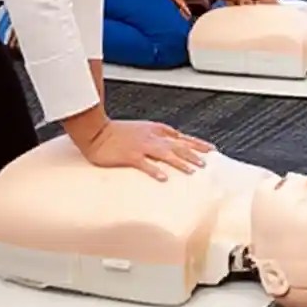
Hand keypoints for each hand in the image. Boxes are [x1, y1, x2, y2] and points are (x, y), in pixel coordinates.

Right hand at [75, 119, 214, 181]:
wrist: (95, 131)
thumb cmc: (116, 132)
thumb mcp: (141, 129)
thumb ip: (157, 135)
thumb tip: (172, 141)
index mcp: (155, 130)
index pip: (182, 137)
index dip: (197, 143)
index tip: (210, 149)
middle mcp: (152, 137)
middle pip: (178, 145)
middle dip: (194, 154)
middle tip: (207, 162)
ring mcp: (141, 145)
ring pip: (166, 153)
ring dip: (180, 162)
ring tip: (192, 170)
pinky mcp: (129, 155)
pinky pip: (144, 163)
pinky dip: (155, 170)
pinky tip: (163, 178)